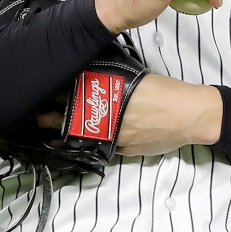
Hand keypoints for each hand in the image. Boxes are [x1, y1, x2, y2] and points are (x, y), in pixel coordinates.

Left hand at [34, 74, 220, 156]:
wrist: (191, 115)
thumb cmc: (168, 93)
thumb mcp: (139, 80)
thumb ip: (117, 84)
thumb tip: (100, 82)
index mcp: (112, 101)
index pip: (75, 103)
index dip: (57, 103)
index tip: (43, 101)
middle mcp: (111, 122)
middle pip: (74, 123)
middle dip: (54, 121)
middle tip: (39, 118)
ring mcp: (119, 139)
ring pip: (87, 139)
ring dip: (71, 136)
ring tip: (53, 136)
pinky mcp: (128, 151)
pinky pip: (107, 147)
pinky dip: (98, 143)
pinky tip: (90, 142)